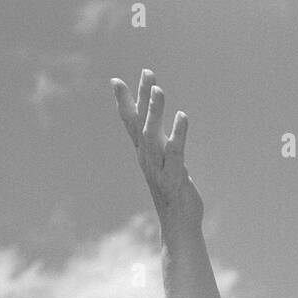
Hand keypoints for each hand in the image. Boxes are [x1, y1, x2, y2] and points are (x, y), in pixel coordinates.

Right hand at [111, 68, 203, 233]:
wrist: (179, 225)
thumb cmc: (172, 191)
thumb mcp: (163, 164)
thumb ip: (159, 144)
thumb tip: (154, 128)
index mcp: (144, 153)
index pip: (131, 123)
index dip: (124, 102)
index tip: (116, 80)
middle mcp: (147, 158)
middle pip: (141, 123)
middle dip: (143, 97)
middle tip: (148, 72)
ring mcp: (159, 169)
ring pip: (153, 136)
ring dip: (155, 112)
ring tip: (159, 89)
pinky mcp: (174, 179)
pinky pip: (175, 153)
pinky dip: (178, 134)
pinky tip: (182, 116)